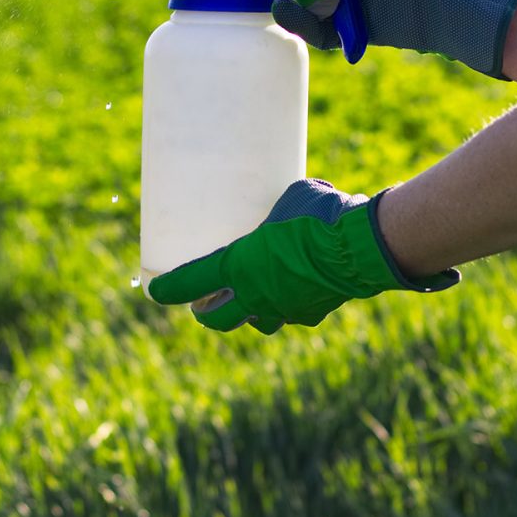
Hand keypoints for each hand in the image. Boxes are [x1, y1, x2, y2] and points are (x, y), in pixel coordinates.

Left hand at [146, 179, 459, 333]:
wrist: (362, 247)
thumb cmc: (321, 214)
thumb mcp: (292, 196)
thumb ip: (279, 207)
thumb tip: (286, 200)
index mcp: (240, 267)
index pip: (192, 283)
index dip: (169, 289)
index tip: (154, 291)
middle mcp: (256, 295)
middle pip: (218, 318)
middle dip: (207, 312)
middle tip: (203, 302)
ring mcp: (284, 309)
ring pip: (257, 320)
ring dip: (249, 311)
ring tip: (251, 297)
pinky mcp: (312, 313)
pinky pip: (292, 314)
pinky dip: (288, 304)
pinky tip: (296, 289)